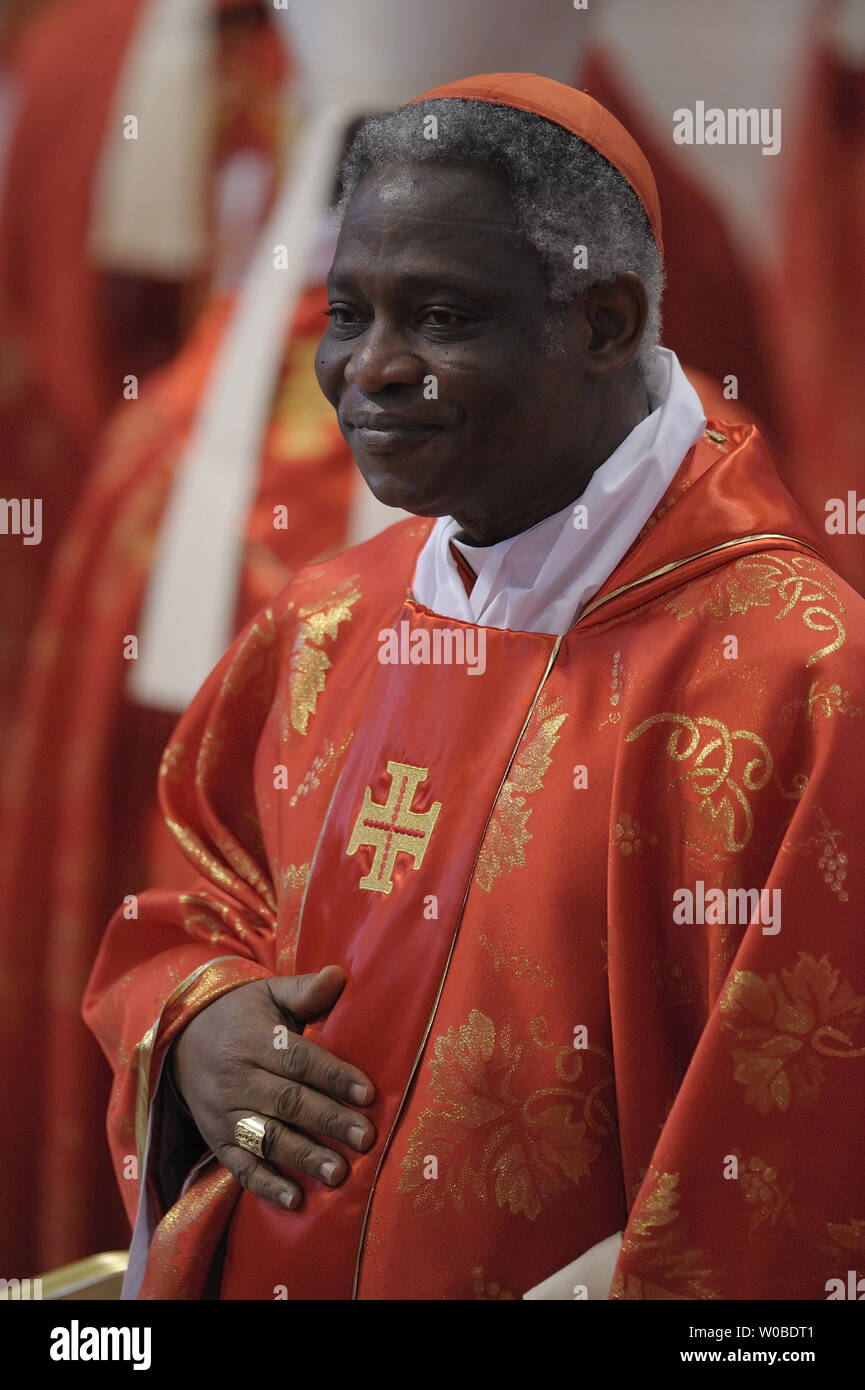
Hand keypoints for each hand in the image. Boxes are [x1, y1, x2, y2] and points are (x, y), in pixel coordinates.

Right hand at [170, 965, 374, 1209]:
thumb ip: (305, 990)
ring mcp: (223, 1113)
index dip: (333, 1076)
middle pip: (286, 1101)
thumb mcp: (268, 994)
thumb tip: (340, 975)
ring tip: (338, 1172)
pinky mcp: (216, 1140)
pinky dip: (266, 1185)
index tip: (367, 1093)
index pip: (297, 1059)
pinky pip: (240, 1166)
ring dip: (303, 1156)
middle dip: (327, 1120)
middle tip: (365, 1138)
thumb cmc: (242, 1015)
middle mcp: (236, 1077)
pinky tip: (295, 1200)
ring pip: (266, 1137)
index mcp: (252, 1039)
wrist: (182, 1039)